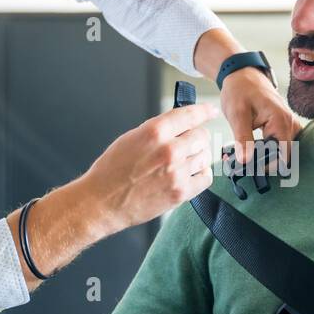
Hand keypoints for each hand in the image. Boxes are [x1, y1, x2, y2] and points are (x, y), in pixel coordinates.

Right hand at [81, 101, 220, 236]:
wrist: (102, 202)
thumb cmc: (111, 171)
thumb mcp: (131, 138)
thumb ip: (157, 130)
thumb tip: (179, 125)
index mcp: (154, 132)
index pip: (190, 115)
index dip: (204, 111)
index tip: (211, 111)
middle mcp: (169, 150)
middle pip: (202, 135)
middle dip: (196, 137)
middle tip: (187, 143)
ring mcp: (176, 172)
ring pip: (205, 155)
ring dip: (198, 155)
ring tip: (185, 161)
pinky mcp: (180, 192)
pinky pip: (206, 177)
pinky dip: (201, 173)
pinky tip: (190, 174)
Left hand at [192, 27, 301, 165]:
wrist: (241, 74)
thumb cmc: (239, 89)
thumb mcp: (237, 114)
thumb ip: (243, 139)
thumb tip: (245, 161)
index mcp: (281, 120)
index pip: (283, 155)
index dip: (268, 166)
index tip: (251, 169)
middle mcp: (290, 122)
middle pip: (285, 155)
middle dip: (266, 163)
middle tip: (245, 165)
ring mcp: (289, 123)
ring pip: (284, 151)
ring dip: (268, 157)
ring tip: (248, 158)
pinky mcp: (284, 124)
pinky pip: (282, 143)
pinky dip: (269, 150)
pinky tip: (254, 150)